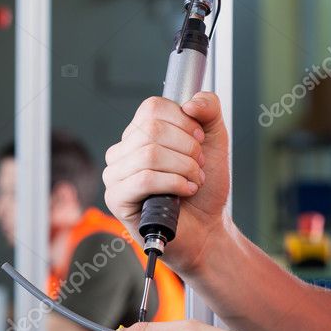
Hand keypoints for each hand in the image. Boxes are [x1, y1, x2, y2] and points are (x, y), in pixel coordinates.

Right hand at [103, 92, 230, 272]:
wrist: (207, 227)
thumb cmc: (205, 187)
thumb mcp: (214, 139)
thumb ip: (208, 109)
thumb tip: (190, 103)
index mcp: (140, 132)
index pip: (152, 107)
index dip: (184, 122)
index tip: (199, 140)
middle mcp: (123, 150)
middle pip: (152, 130)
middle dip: (188, 149)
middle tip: (198, 166)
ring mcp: (116, 174)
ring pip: (150, 154)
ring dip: (184, 168)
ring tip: (193, 181)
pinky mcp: (116, 198)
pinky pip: (144, 179)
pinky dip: (174, 183)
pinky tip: (185, 192)